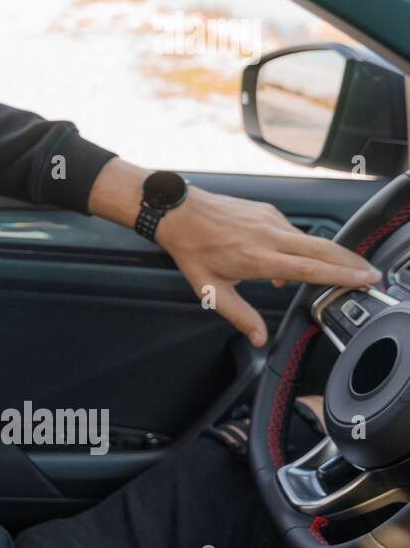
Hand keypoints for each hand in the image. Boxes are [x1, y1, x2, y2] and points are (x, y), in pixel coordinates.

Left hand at [155, 186, 380, 347]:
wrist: (177, 211)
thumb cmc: (192, 249)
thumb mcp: (211, 290)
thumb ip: (239, 315)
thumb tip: (259, 338)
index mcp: (258, 258)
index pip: (311, 268)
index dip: (342, 275)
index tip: (364, 280)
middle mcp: (269, 236)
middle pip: (323, 249)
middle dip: (351, 262)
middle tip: (370, 274)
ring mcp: (270, 220)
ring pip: (311, 238)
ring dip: (328, 254)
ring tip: (338, 271)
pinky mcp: (267, 210)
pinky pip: (293, 231)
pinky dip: (300, 246)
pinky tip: (289, 259)